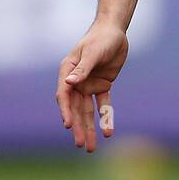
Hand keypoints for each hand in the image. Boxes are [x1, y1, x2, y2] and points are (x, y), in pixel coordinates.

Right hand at [56, 20, 128, 152]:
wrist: (114, 31)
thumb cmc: (100, 39)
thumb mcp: (92, 53)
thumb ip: (82, 69)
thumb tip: (70, 83)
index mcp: (67, 72)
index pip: (64, 96)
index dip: (66, 111)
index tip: (69, 125)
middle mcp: (75, 81)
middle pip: (76, 109)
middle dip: (78, 127)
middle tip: (80, 145)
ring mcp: (88, 85)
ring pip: (88, 111)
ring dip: (90, 128)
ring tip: (91, 147)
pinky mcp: (102, 86)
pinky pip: (103, 105)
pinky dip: (105, 117)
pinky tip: (107, 132)